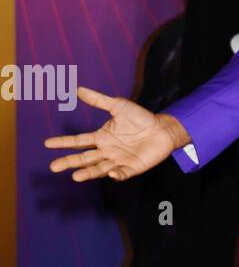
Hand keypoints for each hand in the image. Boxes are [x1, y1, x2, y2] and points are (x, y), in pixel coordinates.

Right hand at [44, 86, 188, 180]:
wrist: (162, 129)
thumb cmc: (140, 118)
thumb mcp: (118, 106)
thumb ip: (99, 100)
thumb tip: (78, 89)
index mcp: (101, 138)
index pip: (78, 142)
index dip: (63, 142)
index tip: (47, 144)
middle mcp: (106, 151)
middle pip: (84, 158)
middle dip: (69, 162)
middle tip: (53, 167)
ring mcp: (118, 161)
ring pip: (98, 168)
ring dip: (87, 173)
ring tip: (75, 176)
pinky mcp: (132, 168)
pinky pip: (121, 173)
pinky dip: (115, 174)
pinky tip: (110, 172)